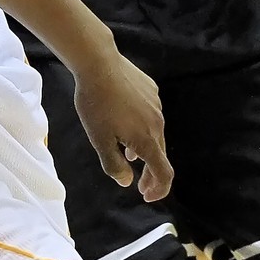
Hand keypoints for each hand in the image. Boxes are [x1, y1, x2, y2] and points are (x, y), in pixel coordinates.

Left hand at [73, 47, 171, 201]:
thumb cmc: (96, 104)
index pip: (164, 173)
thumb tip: (126, 181)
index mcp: (147, 140)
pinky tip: (126, 124)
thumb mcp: (99, 140)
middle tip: (140, 185)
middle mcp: (158, 123)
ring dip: (145, 150)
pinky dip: (142, 128)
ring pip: (155, 134)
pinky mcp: (151, 90)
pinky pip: (150, 115)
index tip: (147, 196)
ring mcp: (156, 105)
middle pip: (160, 155)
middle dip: (151, 173)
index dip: (159, 189)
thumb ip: (113, 165)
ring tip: (129, 156)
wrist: (98, 63)